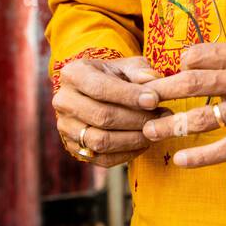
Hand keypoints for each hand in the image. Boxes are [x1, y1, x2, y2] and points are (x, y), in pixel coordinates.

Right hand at [53, 54, 171, 167]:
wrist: (97, 94)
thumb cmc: (116, 76)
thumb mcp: (127, 66)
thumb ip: (140, 71)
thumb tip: (152, 81)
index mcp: (73, 74)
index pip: (100, 88)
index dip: (129, 96)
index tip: (154, 100)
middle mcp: (63, 101)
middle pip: (102, 116)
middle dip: (136, 119)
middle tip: (161, 117)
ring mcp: (65, 127)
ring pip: (101, 141)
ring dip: (134, 139)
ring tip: (155, 131)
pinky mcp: (74, 148)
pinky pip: (103, 159)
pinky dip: (128, 154)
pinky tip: (145, 143)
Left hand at [136, 41, 225, 168]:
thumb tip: (186, 59)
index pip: (199, 56)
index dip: (176, 66)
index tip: (161, 77)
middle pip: (193, 83)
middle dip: (161, 92)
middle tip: (139, 100)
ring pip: (202, 118)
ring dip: (171, 125)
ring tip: (149, 132)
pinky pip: (224, 149)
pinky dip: (200, 156)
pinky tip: (180, 160)